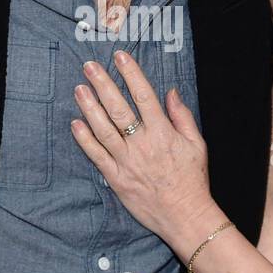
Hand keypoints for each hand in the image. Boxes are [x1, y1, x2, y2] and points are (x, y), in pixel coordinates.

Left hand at [70, 50, 217, 249]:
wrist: (186, 216)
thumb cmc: (193, 180)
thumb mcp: (196, 145)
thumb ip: (182, 116)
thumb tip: (170, 91)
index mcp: (163, 133)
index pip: (144, 96)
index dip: (130, 74)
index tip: (120, 56)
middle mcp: (142, 145)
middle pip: (119, 108)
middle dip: (103, 84)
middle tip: (89, 66)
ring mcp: (127, 162)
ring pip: (103, 130)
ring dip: (89, 107)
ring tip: (79, 88)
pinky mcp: (117, 179)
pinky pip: (97, 156)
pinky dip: (85, 139)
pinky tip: (75, 123)